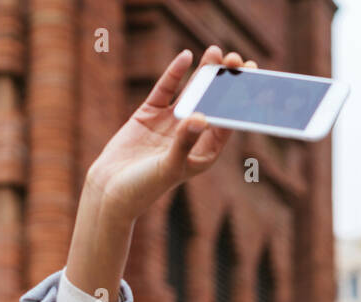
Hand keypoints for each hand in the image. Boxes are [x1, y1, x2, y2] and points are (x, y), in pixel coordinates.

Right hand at [85, 46, 257, 222]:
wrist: (110, 190)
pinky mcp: (149, 114)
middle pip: (213, 104)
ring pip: (192, 93)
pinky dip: (175, 74)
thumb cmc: (144, 188)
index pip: (227, 123)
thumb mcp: (168, 167)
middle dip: (225, 82)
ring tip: (216, 52)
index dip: (239, 101)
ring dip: (204, 73)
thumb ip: (183, 142)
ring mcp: (170, 123)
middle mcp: (191, 136)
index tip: (250, 82)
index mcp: (204, 153)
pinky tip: (186, 57)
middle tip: (236, 60)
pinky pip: (165, 89)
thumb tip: (201, 117)